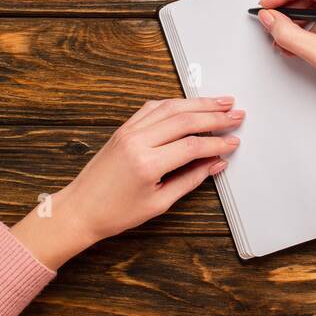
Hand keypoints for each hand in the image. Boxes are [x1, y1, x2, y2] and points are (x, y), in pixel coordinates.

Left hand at [12, 96, 242, 268]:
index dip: (218, 143)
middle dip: (215, 116)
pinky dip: (175, 103)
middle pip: (185, 120)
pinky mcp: (123, 128)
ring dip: (198, 103)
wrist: (79, 210)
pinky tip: (189, 104)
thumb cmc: (115, 213)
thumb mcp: (159, 203)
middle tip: (236, 114)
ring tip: (221, 102)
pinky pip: (153, 108)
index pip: (193, 146)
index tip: (233, 142)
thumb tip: (215, 164)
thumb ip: (190, 179)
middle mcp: (137, 141)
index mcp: (147, 163)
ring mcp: (128, 131)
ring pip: (170, 107)